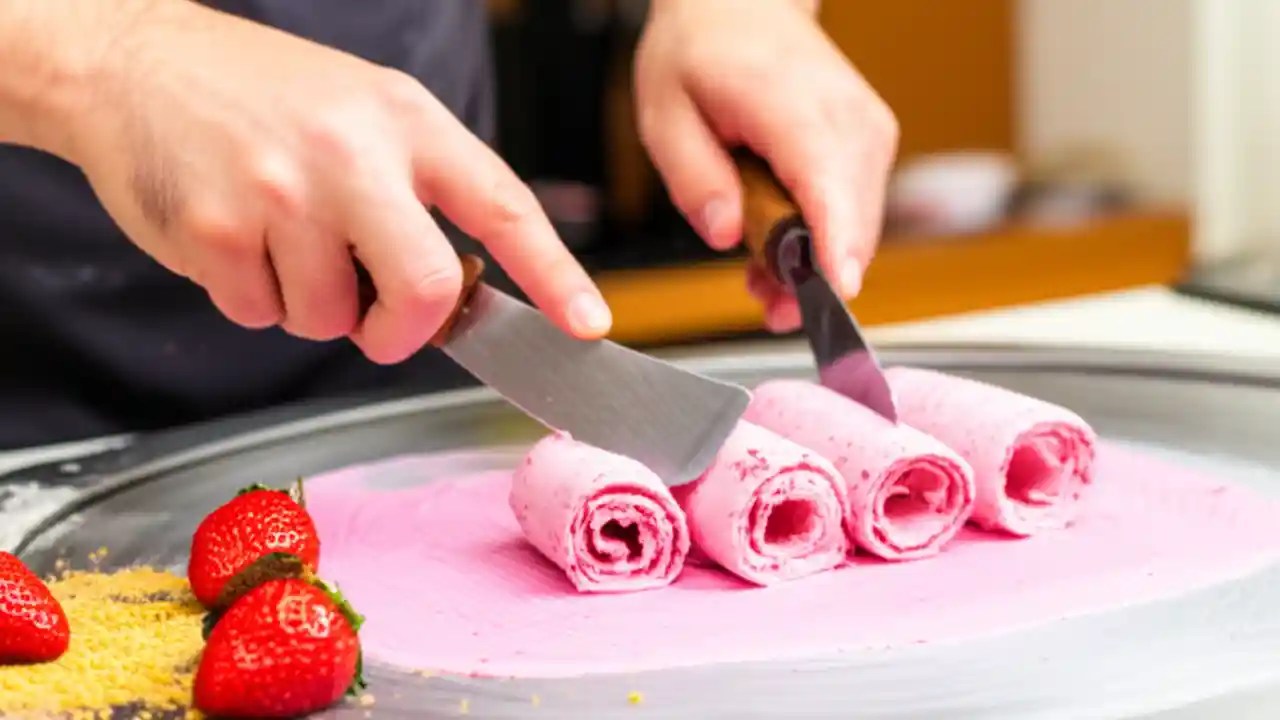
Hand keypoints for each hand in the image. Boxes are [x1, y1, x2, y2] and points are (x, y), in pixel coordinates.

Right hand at [60, 0, 609, 363]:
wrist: (134, 60)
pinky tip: (235, 237)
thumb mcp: (363, 111)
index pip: (501, 204)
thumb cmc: (263, 98)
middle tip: (379, 323)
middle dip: (404, 329)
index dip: (554, 272)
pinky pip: (260, 315)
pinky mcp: (217, 229)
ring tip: (281, 238)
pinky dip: (253, 298)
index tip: (587, 323)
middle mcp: (351, 152)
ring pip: (329, 318)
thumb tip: (452, 293)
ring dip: (311, 306)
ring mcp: (282, 191)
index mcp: (405, 119)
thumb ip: (416, 188)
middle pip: (424, 288)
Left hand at [634, 0, 898, 330]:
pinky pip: (856, 213)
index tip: (835, 294)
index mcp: (793, 108)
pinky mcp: (872, 147)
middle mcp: (849, 121)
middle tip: (764, 302)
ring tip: (759, 273)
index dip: (834, 248)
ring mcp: (869, 134)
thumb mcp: (665, 114)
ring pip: (859, 230)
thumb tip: (725, 233)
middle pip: (851, 226)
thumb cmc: (703, 53)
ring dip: (814, 265)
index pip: (829, 188)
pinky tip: (782, 244)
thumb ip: (693, 179)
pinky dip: (823, 239)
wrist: (744, 7)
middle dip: (810, 280)